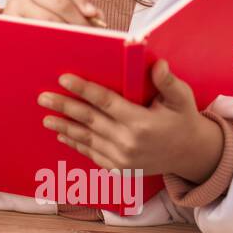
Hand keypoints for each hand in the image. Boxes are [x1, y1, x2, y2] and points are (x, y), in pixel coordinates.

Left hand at [37, 60, 223, 180]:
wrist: (189, 154)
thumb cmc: (182, 119)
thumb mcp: (182, 99)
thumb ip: (168, 82)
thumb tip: (157, 64)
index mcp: (142, 122)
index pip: (106, 102)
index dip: (84, 90)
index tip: (64, 78)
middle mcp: (129, 142)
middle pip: (90, 120)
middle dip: (65, 107)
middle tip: (43, 97)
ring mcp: (123, 158)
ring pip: (87, 139)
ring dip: (64, 127)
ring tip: (46, 117)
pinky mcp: (119, 168)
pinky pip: (93, 154)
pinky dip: (76, 144)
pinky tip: (62, 135)